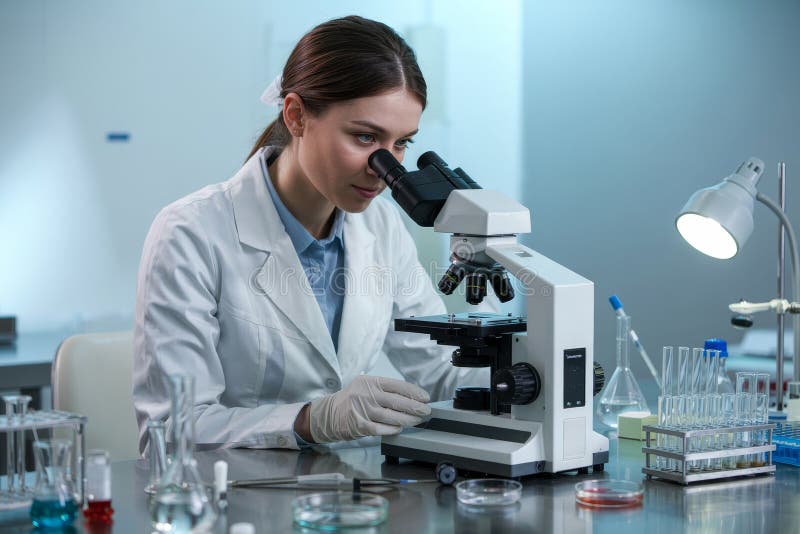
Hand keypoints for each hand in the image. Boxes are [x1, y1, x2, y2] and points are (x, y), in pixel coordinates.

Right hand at [309, 375, 430, 442]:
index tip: (425, 398)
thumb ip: (384, 390)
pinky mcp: (359, 425)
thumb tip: (411, 397)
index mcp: (370, 382)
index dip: (414, 392)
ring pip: (391, 416)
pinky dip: (392, 429)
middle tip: (426, 411)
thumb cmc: (353, 400)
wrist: (329, 414)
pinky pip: (380, 428)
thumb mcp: (366, 387)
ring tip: (417, 421)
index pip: (397, 385)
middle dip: (415, 407)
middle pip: (396, 401)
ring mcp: (362, 410)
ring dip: (407, 420)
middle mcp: (366, 394)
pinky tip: (400, 428)